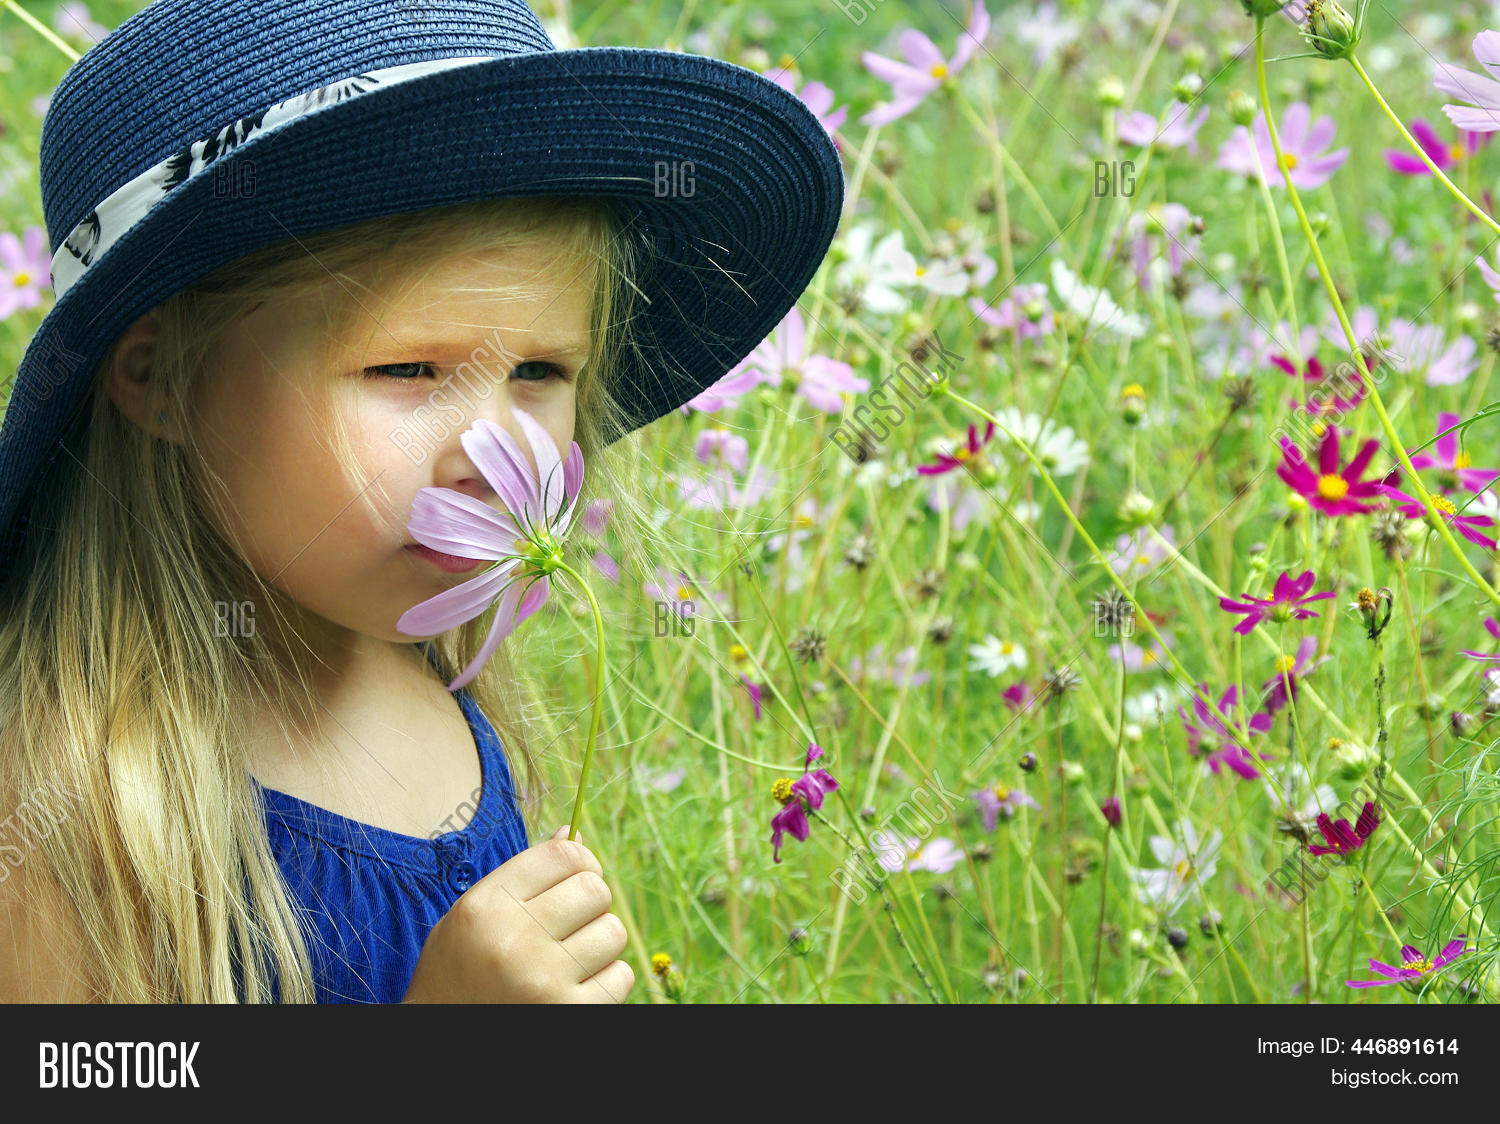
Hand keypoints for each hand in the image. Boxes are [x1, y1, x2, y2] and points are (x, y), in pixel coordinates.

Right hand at [401, 826, 634, 1003]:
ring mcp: (544, 981)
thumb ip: (520, 875)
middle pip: (595, 889)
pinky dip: (608, 979)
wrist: (442, 1032)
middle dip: (590, 902)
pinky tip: (578, 985)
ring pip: (614, 932)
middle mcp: (514, 941)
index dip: (580, 859)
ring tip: (569, 957)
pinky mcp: (569, 1013)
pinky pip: (622, 975)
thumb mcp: (472, 916)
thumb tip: (573, 835)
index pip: (563, 855)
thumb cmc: (459, 971)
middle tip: (568, 923)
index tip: (575, 876)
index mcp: (486, 907)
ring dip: (599, 942)